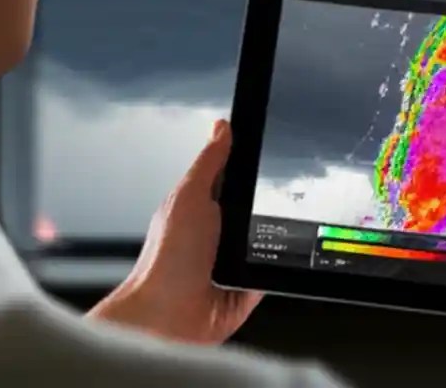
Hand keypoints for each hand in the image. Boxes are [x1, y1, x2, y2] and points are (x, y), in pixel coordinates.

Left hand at [88, 120, 261, 344]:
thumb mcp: (189, 197)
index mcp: (203, 204)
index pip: (235, 173)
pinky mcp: (250, 283)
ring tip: (269, 232)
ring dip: (275, 234)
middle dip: (270, 200)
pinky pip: (276, 267)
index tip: (274, 144)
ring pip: (272, 234)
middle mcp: (219, 230)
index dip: (253, 160)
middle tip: (279, 194)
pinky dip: (279, 263)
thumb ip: (209, 163)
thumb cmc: (166, 261)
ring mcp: (235, 258)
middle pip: (259, 203)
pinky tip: (273, 259)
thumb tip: (222, 127)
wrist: (168, 318)